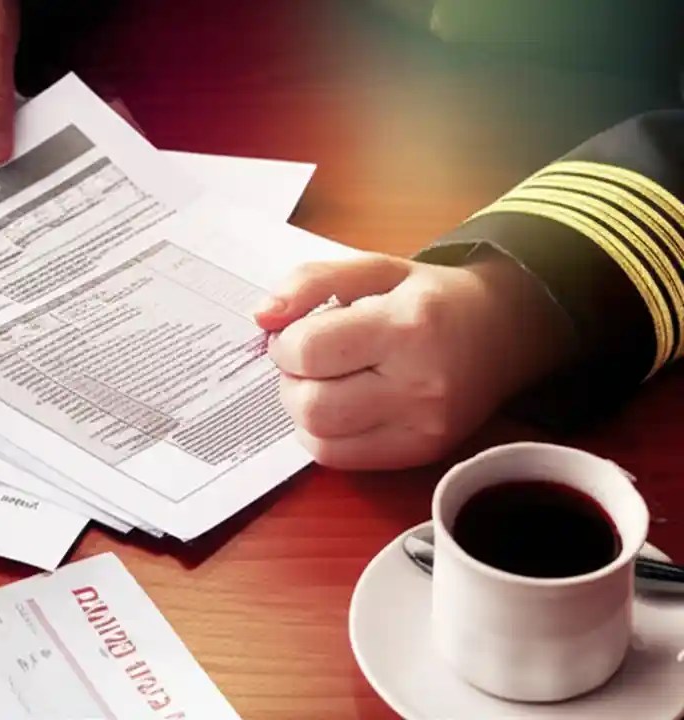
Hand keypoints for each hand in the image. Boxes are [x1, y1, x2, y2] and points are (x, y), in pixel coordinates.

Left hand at [254, 252, 573, 469]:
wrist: (504, 330)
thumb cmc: (430, 298)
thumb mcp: (374, 268)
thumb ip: (311, 282)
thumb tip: (261, 316)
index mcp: (407, 324)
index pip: (310, 351)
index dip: (284, 343)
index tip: (295, 334)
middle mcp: (421, 382)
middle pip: (311, 404)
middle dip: (290, 380)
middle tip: (307, 360)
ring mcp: (424, 425)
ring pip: (320, 438)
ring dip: (302, 410)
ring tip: (323, 381)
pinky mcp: (422, 452)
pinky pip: (340, 459)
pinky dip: (322, 435)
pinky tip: (338, 407)